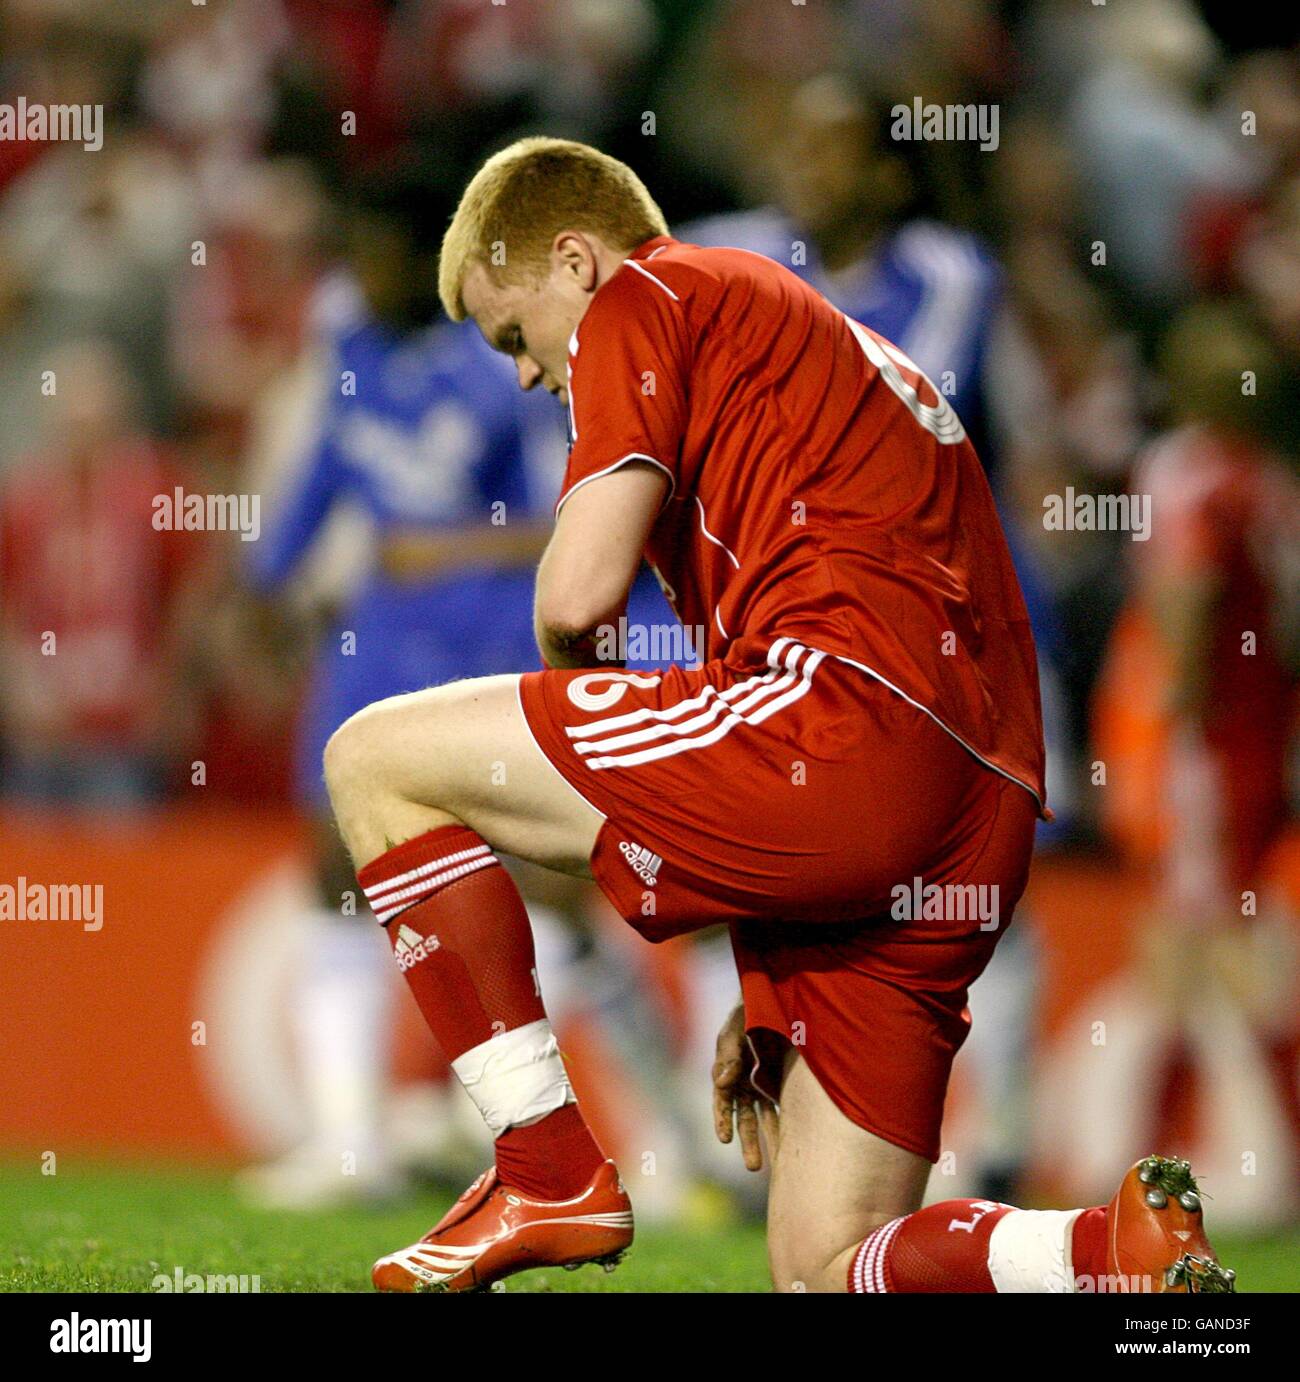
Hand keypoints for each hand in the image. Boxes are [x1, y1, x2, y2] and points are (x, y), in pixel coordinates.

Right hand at [712, 999, 778, 1170]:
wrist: (774, 999)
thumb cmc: (748, 1013)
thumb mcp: (735, 1030)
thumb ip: (728, 1055)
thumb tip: (721, 1082)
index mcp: (728, 1072)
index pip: (723, 1102)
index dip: (722, 1119)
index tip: (724, 1138)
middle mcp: (745, 1084)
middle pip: (745, 1119)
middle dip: (749, 1143)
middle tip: (754, 1168)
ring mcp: (764, 1085)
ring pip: (766, 1118)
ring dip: (770, 1140)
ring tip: (776, 1167)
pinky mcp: (783, 1082)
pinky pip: (786, 1106)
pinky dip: (789, 1124)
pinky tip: (796, 1143)